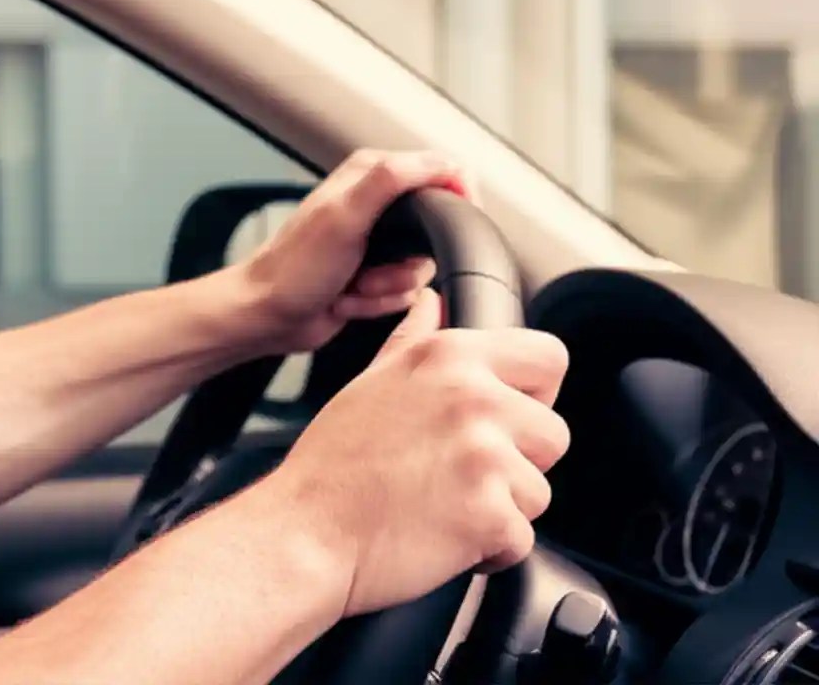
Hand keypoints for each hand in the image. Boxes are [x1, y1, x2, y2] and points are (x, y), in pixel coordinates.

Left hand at [234, 149, 471, 353]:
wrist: (268, 315)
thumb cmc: (293, 268)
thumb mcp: (344, 215)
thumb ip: (392, 180)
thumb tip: (443, 164)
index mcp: (370, 174)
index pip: (440, 170)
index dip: (454, 198)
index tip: (449, 226)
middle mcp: (376, 205)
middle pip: (436, 230)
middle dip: (406, 263)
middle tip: (372, 267)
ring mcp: (377, 244)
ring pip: (421, 269)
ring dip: (387, 287)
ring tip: (353, 285)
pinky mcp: (375, 276)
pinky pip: (404, 294)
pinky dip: (378, 303)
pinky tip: (348, 299)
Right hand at [255, 290, 569, 615]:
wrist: (301, 534)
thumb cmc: (330, 467)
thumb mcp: (368, 383)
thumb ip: (412, 341)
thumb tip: (431, 303)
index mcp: (449, 356)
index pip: (549, 358)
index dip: (533, 395)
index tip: (501, 420)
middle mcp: (472, 397)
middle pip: (552, 433)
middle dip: (517, 463)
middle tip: (456, 475)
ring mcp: (483, 455)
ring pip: (538, 491)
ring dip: (499, 510)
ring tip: (441, 508)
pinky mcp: (488, 514)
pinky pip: (520, 539)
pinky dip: (488, 550)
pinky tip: (442, 538)